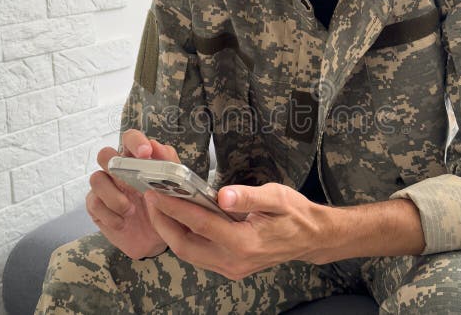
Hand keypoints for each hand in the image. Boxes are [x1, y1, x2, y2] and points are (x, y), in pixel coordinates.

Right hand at [86, 129, 180, 259]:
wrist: (156, 241)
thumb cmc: (164, 210)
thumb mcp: (174, 190)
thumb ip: (169, 167)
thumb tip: (158, 146)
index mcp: (137, 161)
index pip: (130, 139)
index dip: (135, 141)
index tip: (145, 152)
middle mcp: (118, 171)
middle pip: (105, 154)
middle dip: (114, 165)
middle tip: (131, 181)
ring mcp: (105, 188)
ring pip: (96, 178)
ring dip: (114, 196)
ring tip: (130, 210)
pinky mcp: (96, 206)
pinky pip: (94, 202)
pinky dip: (110, 215)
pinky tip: (122, 223)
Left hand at [144, 182, 333, 279]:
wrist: (311, 238)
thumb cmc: (295, 215)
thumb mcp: (278, 197)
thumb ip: (250, 196)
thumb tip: (224, 194)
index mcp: (245, 243)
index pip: (200, 224)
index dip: (176, 208)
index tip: (158, 192)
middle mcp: (234, 261)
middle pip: (186, 246)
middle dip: (163, 223)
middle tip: (150, 199)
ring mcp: (231, 267)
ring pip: (189, 253)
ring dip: (170, 231)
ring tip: (159, 207)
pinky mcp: (229, 266)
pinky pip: (198, 254)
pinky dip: (183, 237)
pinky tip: (178, 219)